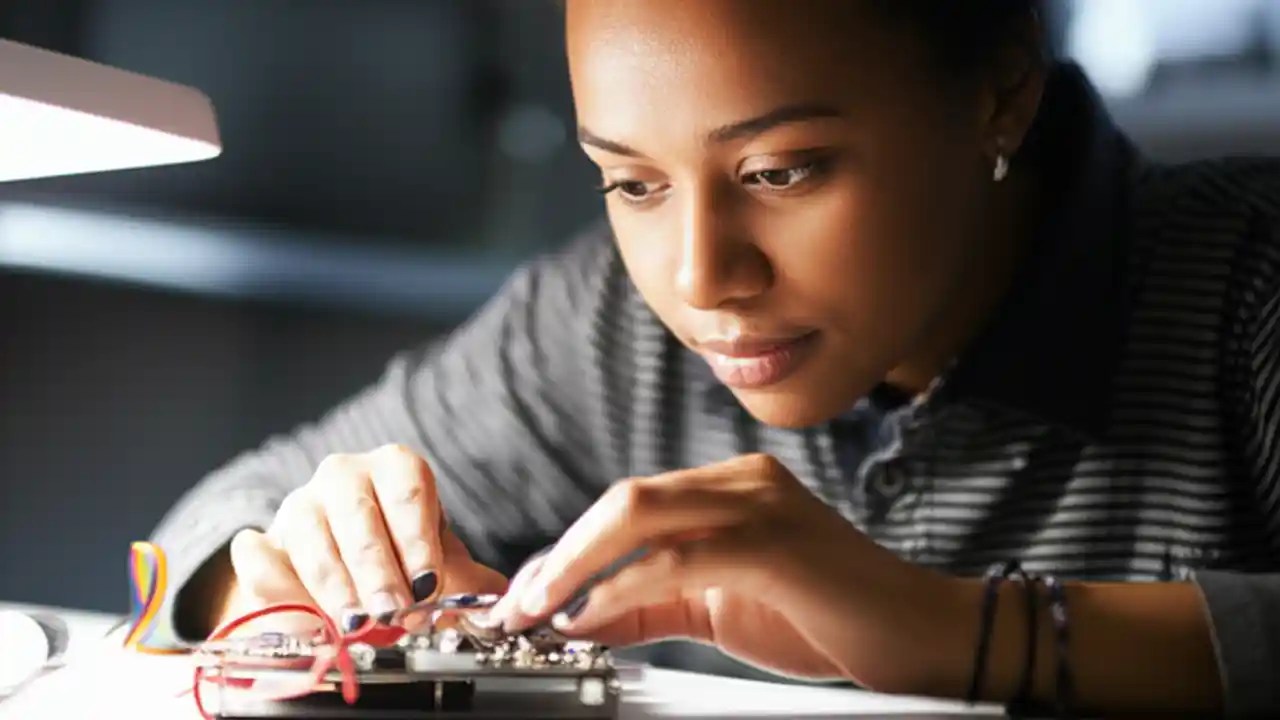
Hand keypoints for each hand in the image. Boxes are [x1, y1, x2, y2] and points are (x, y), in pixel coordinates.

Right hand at [223, 444, 506, 631]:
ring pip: (310, 537)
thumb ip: (461, 577)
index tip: (427, 585)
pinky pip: (261, 559)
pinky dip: (279, 589)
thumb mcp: (434, 559)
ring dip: (335, 586)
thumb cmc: (395, 551)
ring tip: (355, 624)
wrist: (340, 562)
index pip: (407, 494)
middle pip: (358, 517)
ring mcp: (300, 503)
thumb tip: (494, 593)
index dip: (417, 541)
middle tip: (393, 612)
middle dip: (378, 572)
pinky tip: (303, 616)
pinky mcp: (264, 538)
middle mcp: (344, 475)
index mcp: (395, 469)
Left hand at [492, 453, 958, 691]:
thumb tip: (584, 615)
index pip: (631, 506)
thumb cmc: (828, 618)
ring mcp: (760, 503)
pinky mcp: (774, 542)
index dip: (573, 548)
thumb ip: (655, 603)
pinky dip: (623, 587)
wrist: (920, 633)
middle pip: (625, 499)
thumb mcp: (723, 609)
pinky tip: (594, 616)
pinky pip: (678, 557)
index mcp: (732, 488)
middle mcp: (742, 481)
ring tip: (541, 609)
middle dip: (564, 551)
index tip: (532, 591)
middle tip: (521, 601)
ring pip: (641, 513)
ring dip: (577, 565)